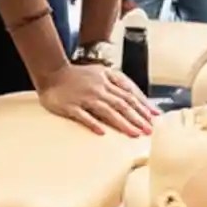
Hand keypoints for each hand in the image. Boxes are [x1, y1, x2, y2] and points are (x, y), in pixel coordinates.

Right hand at [37, 63, 158, 136]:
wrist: (52, 73)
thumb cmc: (78, 75)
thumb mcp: (101, 72)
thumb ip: (117, 82)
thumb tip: (134, 95)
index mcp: (107, 80)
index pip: (129, 94)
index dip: (143, 105)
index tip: (154, 117)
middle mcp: (98, 88)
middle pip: (122, 104)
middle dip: (138, 118)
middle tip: (149, 130)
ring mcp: (84, 97)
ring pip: (107, 111)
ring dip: (123, 123)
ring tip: (134, 134)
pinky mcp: (70, 106)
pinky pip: (83, 116)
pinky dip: (93, 123)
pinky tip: (102, 133)